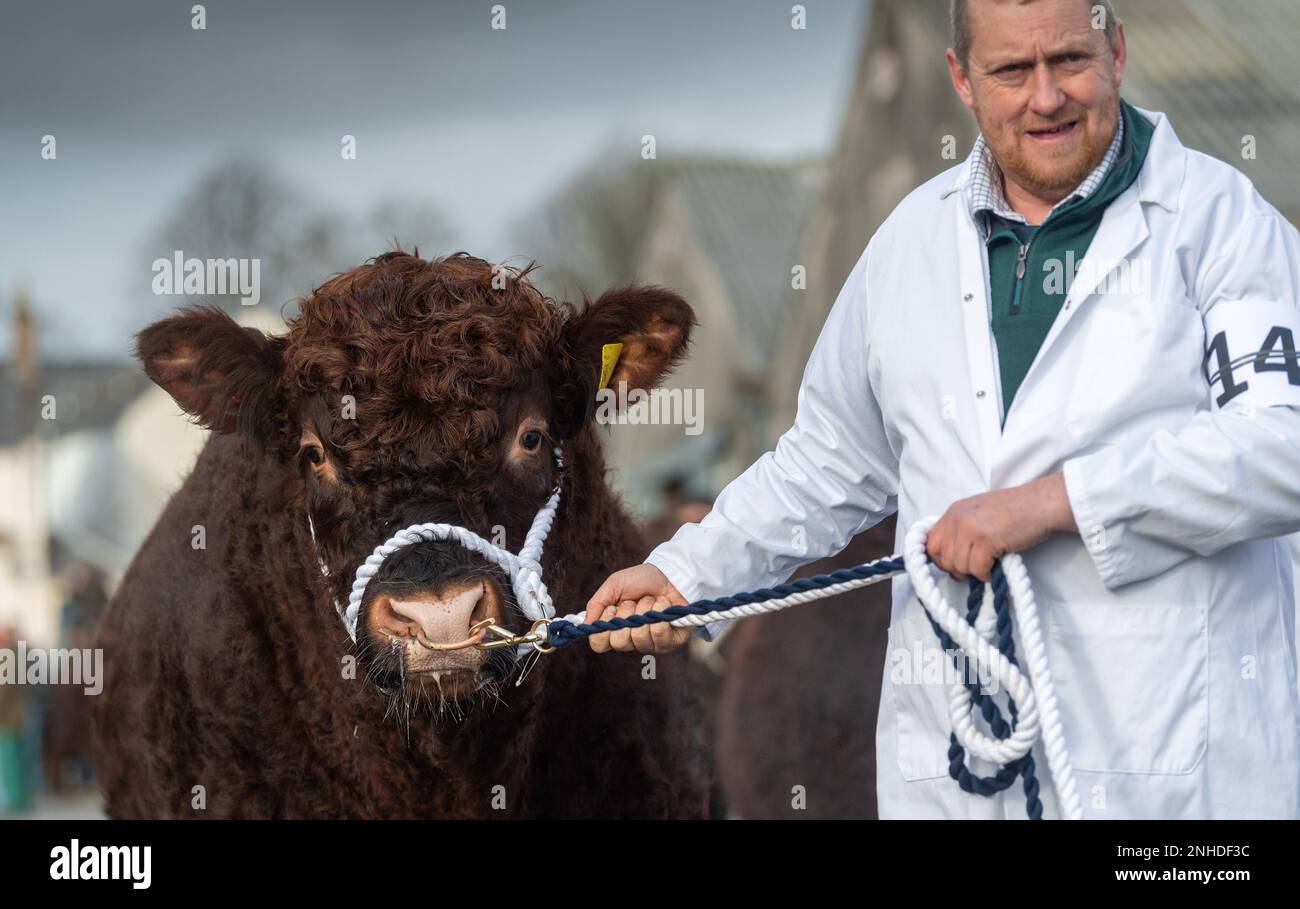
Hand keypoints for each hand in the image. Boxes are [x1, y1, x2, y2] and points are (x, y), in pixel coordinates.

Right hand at [584, 563, 692, 653]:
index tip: (612, 609)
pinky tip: (662, 605)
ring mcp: (650, 643)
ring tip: (650, 600)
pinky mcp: (670, 641)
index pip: (599, 644)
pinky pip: (659, 635)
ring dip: (644, 611)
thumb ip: (596, 605)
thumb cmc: (640, 580)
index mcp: (614, 630)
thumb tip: (585, 625)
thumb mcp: (613, 586)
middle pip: (619, 643)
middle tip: (632, 602)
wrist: (669, 573)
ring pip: (640, 638)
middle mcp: (631, 641)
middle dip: (626, 615)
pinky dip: (659, 613)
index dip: (603, 628)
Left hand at [925, 472, 1077, 582]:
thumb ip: (961, 530)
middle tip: (974, 569)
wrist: (1041, 503)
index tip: (954, 566)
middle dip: (957, 569)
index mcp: (954, 512)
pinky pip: (977, 569)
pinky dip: (986, 574)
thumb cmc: (1016, 511)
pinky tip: (995, 567)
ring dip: (974, 572)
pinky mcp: (986, 540)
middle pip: (942, 558)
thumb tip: (949, 558)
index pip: (930, 543)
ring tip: (988, 565)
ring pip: (959, 566)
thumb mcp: (979, 514)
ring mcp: (971, 528)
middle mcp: (957, 518)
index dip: (939, 559)